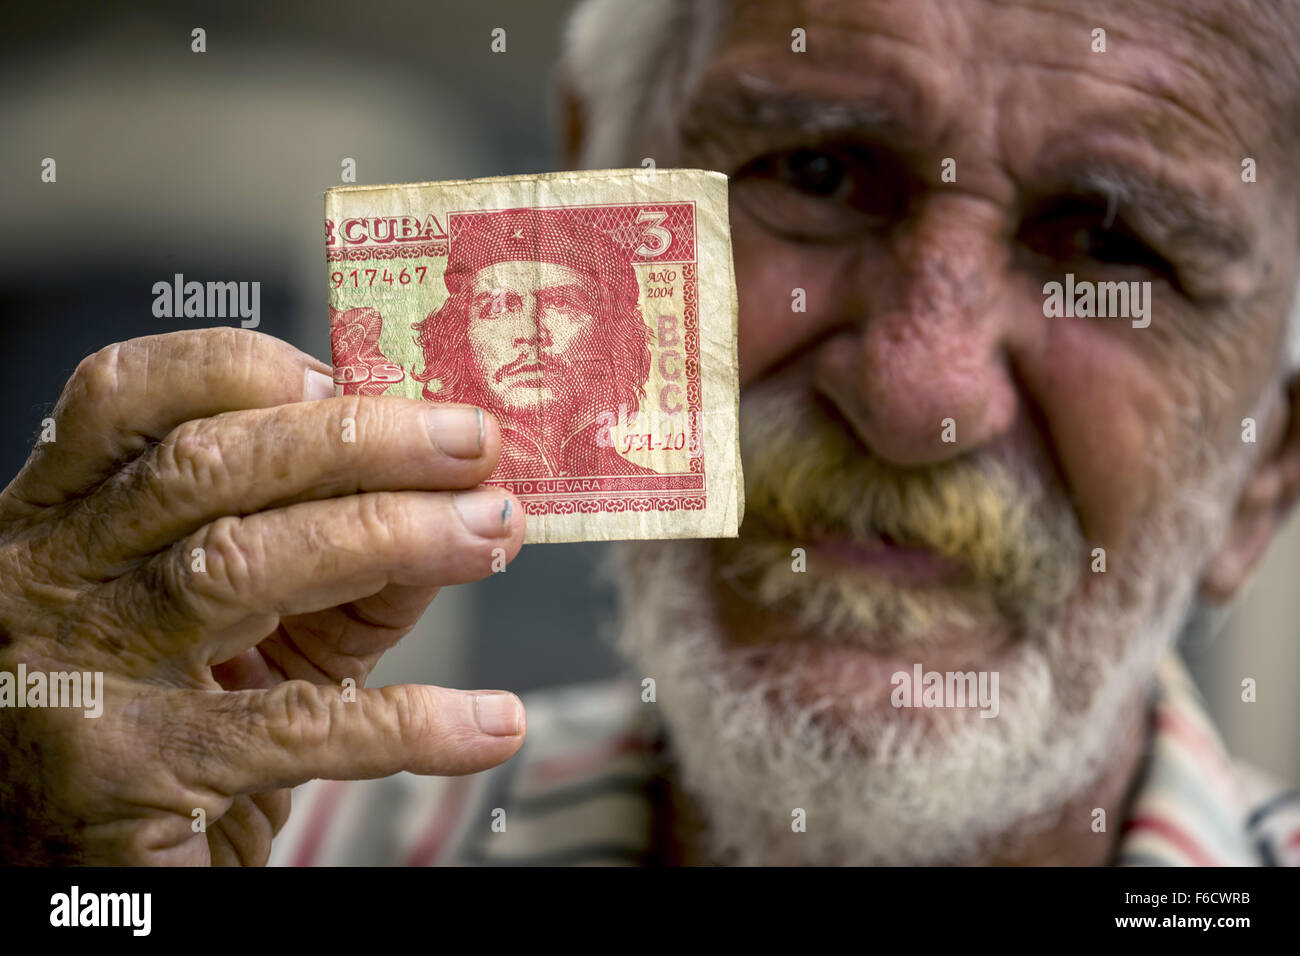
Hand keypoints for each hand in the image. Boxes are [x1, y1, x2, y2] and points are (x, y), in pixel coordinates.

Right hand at [0, 328, 526, 864]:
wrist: (73, 869)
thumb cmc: (164, 718)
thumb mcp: (229, 620)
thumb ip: (326, 555)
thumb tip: (458, 500)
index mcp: (60, 517)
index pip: (125, 397)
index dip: (243, 369)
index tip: (348, 375)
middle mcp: (49, 578)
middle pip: (206, 465)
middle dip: (360, 440)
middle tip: (473, 443)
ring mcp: (81, 674)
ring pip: (241, 565)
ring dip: (393, 536)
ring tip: (493, 534)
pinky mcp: (131, 776)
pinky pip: (296, 727)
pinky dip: (411, 721)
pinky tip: (489, 721)